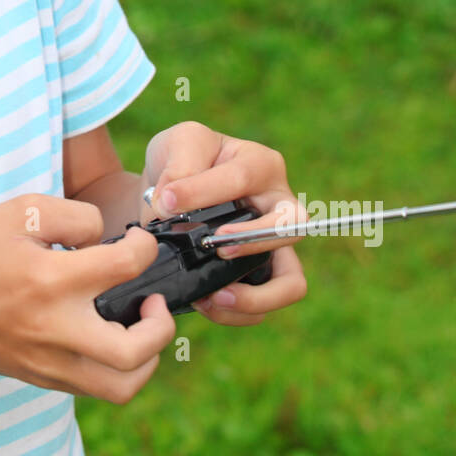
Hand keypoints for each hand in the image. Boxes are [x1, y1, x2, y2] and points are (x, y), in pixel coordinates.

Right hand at [0, 193, 175, 401]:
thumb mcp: (19, 212)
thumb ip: (72, 216)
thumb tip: (106, 238)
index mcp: (51, 281)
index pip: (125, 267)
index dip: (145, 248)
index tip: (138, 243)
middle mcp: (56, 328)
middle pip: (134, 350)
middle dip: (162, 326)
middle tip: (154, 301)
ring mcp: (50, 361)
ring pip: (122, 386)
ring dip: (147, 359)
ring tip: (141, 328)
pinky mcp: (44, 378)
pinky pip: (98, 388)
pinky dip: (119, 368)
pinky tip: (111, 336)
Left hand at [141, 119, 307, 325]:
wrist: (164, 194)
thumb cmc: (180, 161)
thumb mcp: (179, 142)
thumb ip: (180, 164)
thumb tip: (172, 204)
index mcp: (261, 166)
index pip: (242, 178)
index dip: (204, 192)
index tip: (166, 200)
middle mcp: (278, 208)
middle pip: (291, 230)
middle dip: (254, 242)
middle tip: (216, 247)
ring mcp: (271, 248)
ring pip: (290, 283)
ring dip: (255, 295)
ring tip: (215, 296)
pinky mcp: (255, 277)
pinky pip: (261, 308)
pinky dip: (234, 314)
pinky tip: (203, 302)